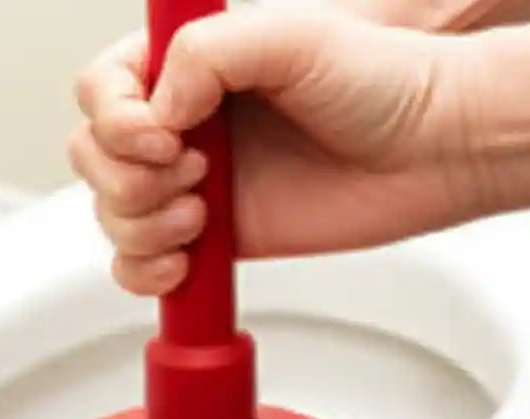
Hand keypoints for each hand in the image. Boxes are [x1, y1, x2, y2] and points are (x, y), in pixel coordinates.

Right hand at [70, 6, 489, 294]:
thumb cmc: (384, 81)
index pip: (101, 89)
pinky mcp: (218, 238)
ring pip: (112, 212)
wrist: (435, 148)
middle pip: (94, 154)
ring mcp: (197, 182)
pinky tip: (183, 262)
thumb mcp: (292, 37)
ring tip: (203, 215)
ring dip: (140, 224)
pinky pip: (143, 263)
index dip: (116, 120)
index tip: (166, 136)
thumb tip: (156, 111)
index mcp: (191, 64)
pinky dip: (144, 271)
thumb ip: (206, 53)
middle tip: (197, 175)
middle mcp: (186, 121)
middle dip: (127, 176)